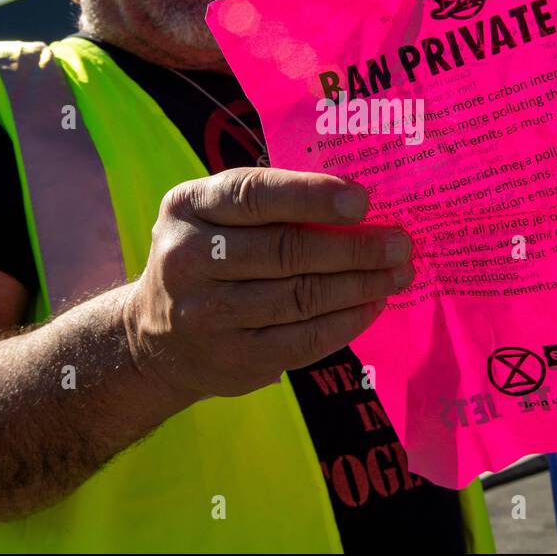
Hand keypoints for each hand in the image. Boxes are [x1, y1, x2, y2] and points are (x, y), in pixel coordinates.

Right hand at [121, 168, 413, 399]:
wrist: (156, 338)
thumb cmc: (207, 256)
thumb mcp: (214, 215)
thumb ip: (269, 203)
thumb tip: (359, 202)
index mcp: (187, 207)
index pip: (253, 195)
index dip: (311, 196)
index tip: (363, 200)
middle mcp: (188, 260)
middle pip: (285, 251)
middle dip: (353, 247)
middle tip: (400, 243)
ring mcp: (207, 316)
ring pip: (301, 298)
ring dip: (360, 285)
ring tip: (397, 272)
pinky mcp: (233, 359)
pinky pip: (304, 341)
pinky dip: (347, 321)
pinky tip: (373, 304)